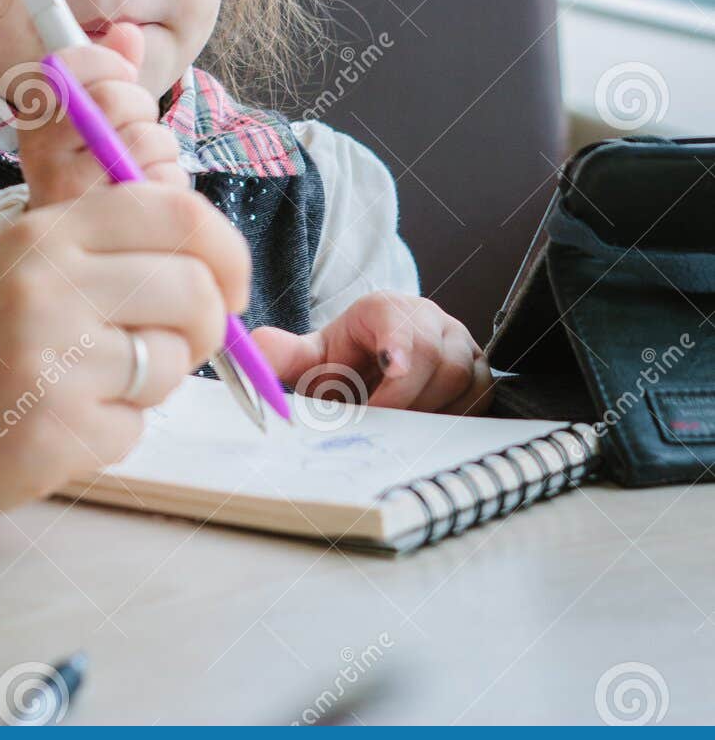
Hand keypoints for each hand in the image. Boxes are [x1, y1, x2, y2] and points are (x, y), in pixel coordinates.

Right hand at [0, 184, 249, 530]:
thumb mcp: (24, 260)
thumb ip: (108, 248)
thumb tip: (212, 264)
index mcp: (49, 233)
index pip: (179, 214)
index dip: (227, 251)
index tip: (230, 284)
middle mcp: (53, 286)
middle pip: (195, 290)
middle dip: (207, 325)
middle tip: (175, 344)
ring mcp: (55, 362)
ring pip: (172, 363)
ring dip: (154, 380)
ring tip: (95, 383)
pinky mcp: (58, 434)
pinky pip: (136, 428)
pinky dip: (114, 431)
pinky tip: (63, 422)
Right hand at [17, 22, 187, 209]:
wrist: (72, 255)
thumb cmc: (90, 176)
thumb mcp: (92, 121)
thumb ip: (110, 73)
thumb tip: (128, 32)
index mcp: (34, 120)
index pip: (65, 64)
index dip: (107, 62)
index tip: (122, 75)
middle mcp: (41, 155)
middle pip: (115, 98)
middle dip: (142, 109)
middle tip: (133, 131)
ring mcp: (71, 192)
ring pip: (147, 139)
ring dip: (161, 150)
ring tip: (140, 170)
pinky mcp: (110, 226)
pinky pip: (163, 181)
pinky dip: (169, 183)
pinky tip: (147, 196)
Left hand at [252, 291, 492, 415]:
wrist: (374, 365)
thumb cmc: (345, 362)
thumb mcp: (314, 360)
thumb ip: (287, 355)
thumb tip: (257, 347)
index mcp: (388, 309)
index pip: (402, 325)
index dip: (399, 349)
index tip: (389, 375)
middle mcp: (430, 320)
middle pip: (437, 357)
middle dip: (409, 397)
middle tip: (381, 424)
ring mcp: (460, 344)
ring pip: (464, 377)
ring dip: (433, 410)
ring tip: (402, 430)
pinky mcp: (479, 371)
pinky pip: (482, 396)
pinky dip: (457, 417)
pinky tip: (430, 430)